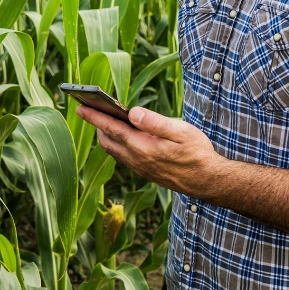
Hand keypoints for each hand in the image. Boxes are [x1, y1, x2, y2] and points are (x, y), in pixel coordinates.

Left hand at [75, 106, 228, 197]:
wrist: (208, 182)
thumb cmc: (197, 153)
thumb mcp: (180, 131)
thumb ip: (155, 122)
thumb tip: (132, 112)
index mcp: (143, 147)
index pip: (111, 129)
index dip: (94, 117)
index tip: (80, 108)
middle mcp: (137, 160)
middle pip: (107, 141)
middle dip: (97, 126)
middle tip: (91, 110)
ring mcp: (140, 168)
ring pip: (114, 151)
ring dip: (106, 136)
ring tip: (104, 120)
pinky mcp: (145, 173)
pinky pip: (123, 157)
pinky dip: (116, 145)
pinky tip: (123, 136)